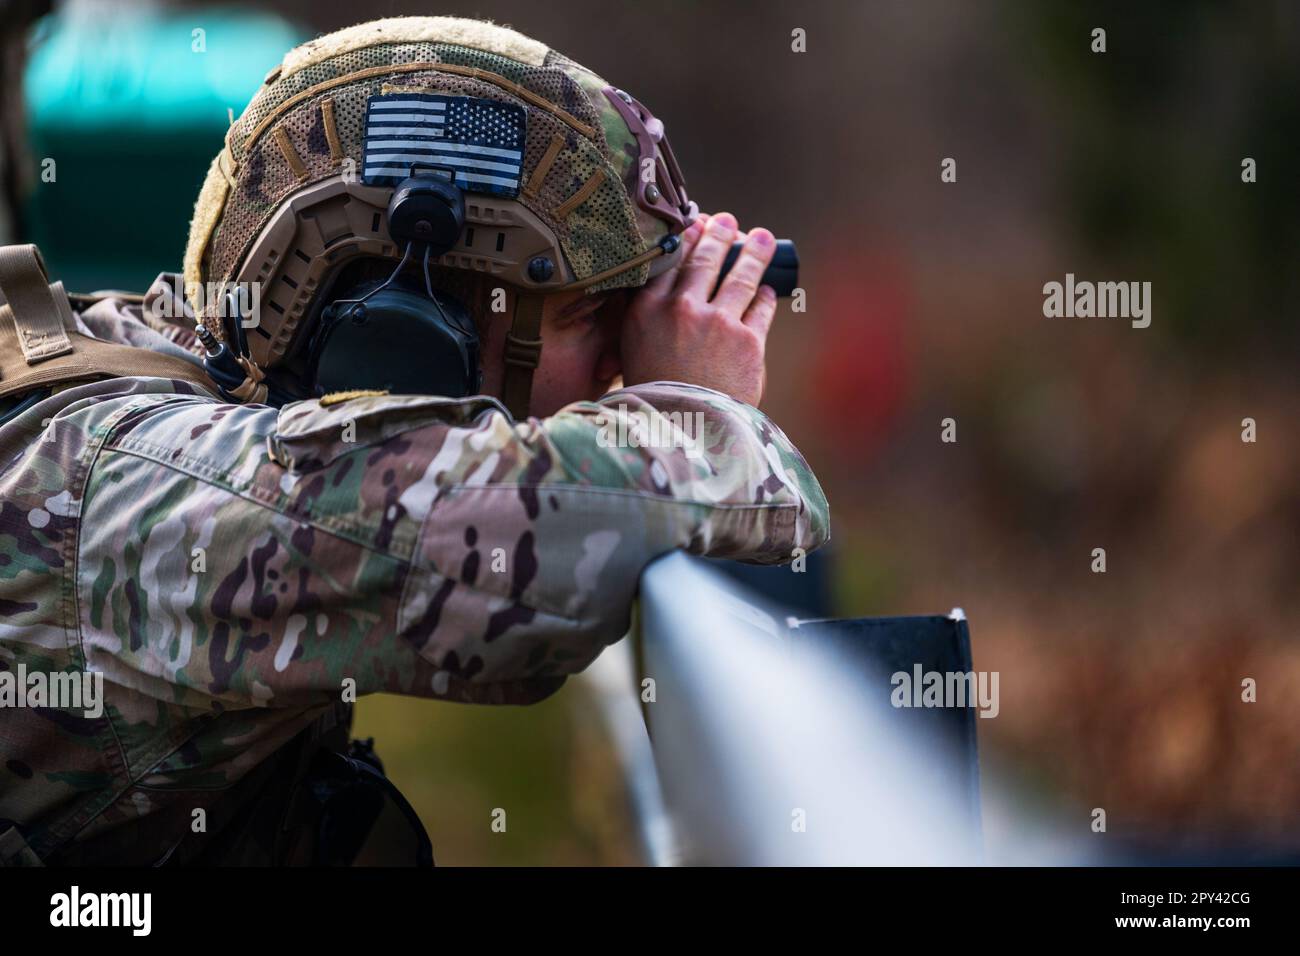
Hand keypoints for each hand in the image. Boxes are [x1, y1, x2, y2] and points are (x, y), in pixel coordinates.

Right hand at [619, 211, 777, 406]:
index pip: (670, 261)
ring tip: (761, 238)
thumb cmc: (654, 398)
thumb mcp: (633, 353)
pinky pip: (761, 308)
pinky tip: (769, 289)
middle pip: (705, 260)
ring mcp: (716, 324)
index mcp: (646, 312)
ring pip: (740, 276)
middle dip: (720, 234)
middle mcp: (680, 310)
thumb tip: (672, 291)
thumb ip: (648, 319)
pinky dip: (765, 296)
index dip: (686, 238)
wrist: (681, 433)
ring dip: (754, 252)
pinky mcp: (747, 342)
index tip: (696, 223)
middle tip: (728, 221)